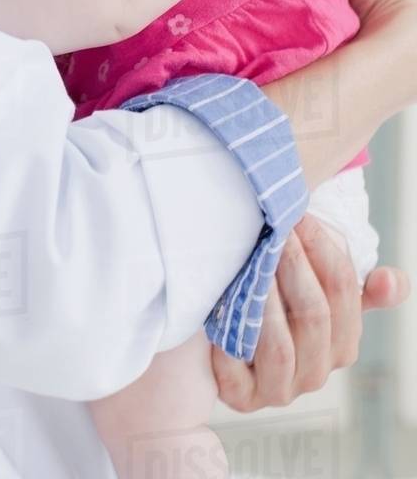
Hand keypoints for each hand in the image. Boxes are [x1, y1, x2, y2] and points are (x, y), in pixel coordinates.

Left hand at [212, 213, 409, 410]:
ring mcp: (279, 389)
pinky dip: (229, 344)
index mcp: (342, 345)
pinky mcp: (241, 397)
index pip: (344, 292)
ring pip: (280, 347)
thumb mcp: (319, 294)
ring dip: (266, 301)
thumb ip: (357, 287)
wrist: (232, 343)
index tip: (300, 217)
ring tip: (253, 264)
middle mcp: (316, 373)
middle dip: (294, 266)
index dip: (323, 249)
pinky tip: (220, 311)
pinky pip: (236, 374)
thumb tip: (393, 281)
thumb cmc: (281, 309)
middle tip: (274, 232)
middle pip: (314, 315)